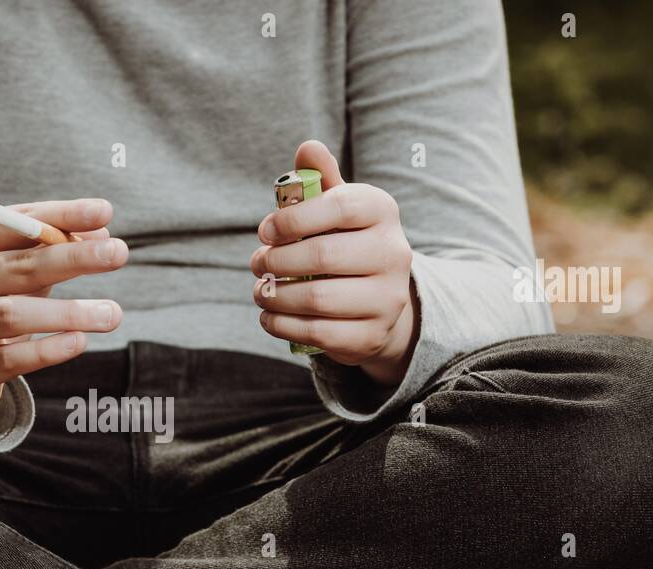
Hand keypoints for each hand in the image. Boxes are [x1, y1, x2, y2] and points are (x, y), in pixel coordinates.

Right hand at [0, 199, 127, 429]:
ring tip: (113, 314)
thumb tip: (103, 233)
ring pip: (13, 314)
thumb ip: (53, 247)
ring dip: (68, 312)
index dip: (62, 215)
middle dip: (73, 257)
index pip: (17, 222)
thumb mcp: (16, 269)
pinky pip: (11, 358)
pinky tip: (79, 342)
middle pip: (19, 265)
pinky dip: (48, 349)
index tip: (105, 212)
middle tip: (119, 252)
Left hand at [251, 140, 417, 387]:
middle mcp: (394, 254)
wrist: (380, 302)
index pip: (340, 207)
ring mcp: (388, 299)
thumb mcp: (336, 208)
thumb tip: (308, 148)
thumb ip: (319, 181)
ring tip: (260, 291)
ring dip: (275, 297)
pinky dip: (283, 326)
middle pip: (323, 256)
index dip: (294, 218)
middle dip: (277, 261)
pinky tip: (270, 317)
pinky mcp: (372, 336)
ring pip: (318, 299)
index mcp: (383, 212)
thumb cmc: (346, 243)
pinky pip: (318, 333)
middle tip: (257, 264)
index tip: (265, 231)